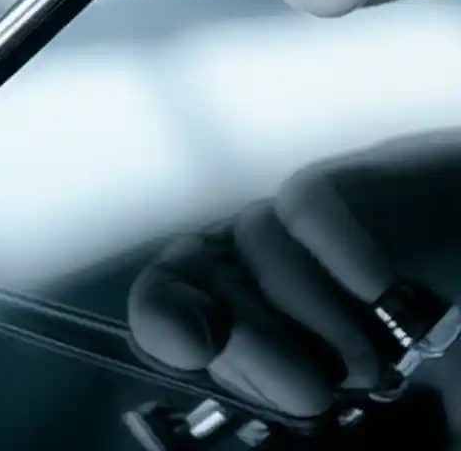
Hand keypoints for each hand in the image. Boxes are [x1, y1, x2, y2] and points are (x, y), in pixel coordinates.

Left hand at [128, 130, 460, 418]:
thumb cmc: (409, 328)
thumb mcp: (342, 370)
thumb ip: (285, 378)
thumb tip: (255, 376)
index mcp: (233, 307)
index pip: (162, 303)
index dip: (165, 320)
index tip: (199, 345)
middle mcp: (244, 257)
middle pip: (206, 281)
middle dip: (252, 345)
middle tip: (314, 390)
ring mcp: (287, 217)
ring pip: (257, 245)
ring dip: (314, 317)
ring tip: (370, 360)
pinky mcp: (338, 180)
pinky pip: (307, 205)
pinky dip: (337, 248)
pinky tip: (374, 288)